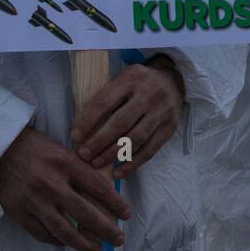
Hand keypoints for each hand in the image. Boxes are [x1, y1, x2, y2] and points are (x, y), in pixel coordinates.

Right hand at [0, 128, 129, 250]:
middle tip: (119, 240)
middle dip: (107, 230)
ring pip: (64, 230)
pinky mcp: (19, 212)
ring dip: (84, 243)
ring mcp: (34, 201)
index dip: (115, 203)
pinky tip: (68, 243)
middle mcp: (51, 184)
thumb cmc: (32, 146)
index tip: (126, 214)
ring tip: (97, 249)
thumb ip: (78, 167)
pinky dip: (57, 241)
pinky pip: (42, 234)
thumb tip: (102, 186)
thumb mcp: (59, 148)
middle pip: (85, 214)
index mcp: (64, 163)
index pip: (97, 187)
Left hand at [70, 62, 183, 177]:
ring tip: (97, 164)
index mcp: (131, 78)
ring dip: (114, 154)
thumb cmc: (139, 83)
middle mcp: (148, 94)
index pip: (105, 101)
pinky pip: (150, 150)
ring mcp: (161, 111)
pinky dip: (133, 163)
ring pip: (135, 138)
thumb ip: (106, 98)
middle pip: (121, 122)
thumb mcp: (123, 80)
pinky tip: (118, 172)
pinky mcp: (170, 127)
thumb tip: (81, 127)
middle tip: (84, 155)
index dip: (88, 120)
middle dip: (99, 141)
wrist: (174, 80)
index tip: (75, 137)